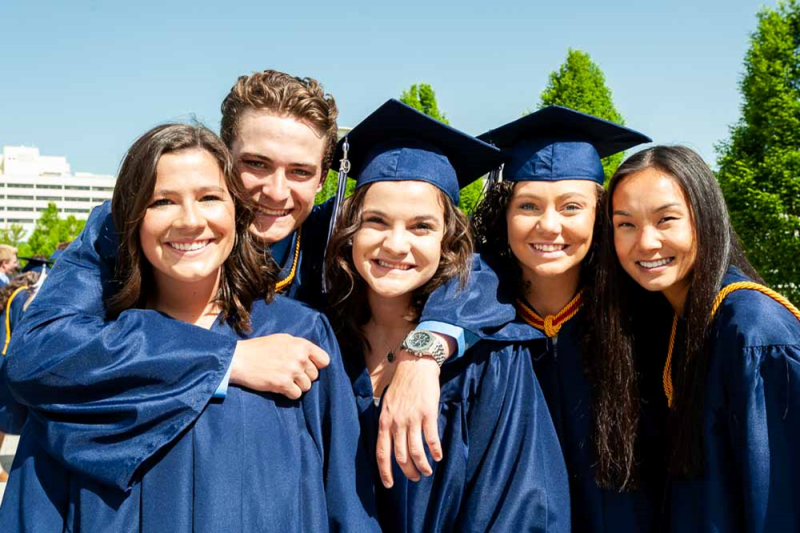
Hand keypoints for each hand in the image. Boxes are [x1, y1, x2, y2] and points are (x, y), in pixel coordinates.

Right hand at [229, 334, 329, 399]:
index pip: (324, 360)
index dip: (317, 366)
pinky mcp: (283, 384)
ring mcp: (292, 371)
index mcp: (302, 345)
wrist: (239, 359)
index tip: (307, 368)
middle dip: (304, 377)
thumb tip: (314, 358)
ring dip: (296, 386)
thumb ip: (300, 347)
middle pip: (314, 376)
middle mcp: (300, 357)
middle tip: (288, 374)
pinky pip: (296, 395)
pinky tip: (279, 387)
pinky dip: (289, 394)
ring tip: (282, 379)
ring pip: (307, 387)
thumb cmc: (260, 348)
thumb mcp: (283, 340)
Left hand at [376, 350, 443, 487]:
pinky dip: (435, 451)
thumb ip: (388, 423)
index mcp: (384, 421)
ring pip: (416, 452)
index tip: (389, 484)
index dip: (385, 471)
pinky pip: (431, 439)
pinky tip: (438, 456)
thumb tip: (390, 443)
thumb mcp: (387, 404)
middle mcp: (396, 423)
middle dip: (408, 472)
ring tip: (428, 471)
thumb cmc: (402, 385)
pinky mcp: (428, 414)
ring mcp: (412, 419)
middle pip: (401, 456)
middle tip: (415, 478)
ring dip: (423, 466)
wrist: (415, 365)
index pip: (382, 453)